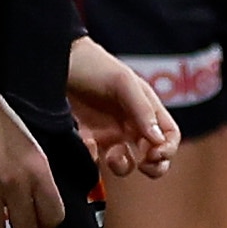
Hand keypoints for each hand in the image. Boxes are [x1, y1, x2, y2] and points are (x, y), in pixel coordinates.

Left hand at [63, 38, 179, 183]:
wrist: (57, 61)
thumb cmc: (94, 65)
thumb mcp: (122, 82)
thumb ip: (142, 110)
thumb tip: (158, 140)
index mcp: (146, 109)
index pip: (169, 135)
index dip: (168, 148)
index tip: (155, 154)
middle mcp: (131, 124)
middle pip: (154, 155)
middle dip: (154, 167)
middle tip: (143, 165)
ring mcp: (109, 134)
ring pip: (127, 163)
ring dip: (124, 166)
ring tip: (112, 157)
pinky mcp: (86, 140)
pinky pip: (95, 161)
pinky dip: (93, 160)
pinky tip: (87, 144)